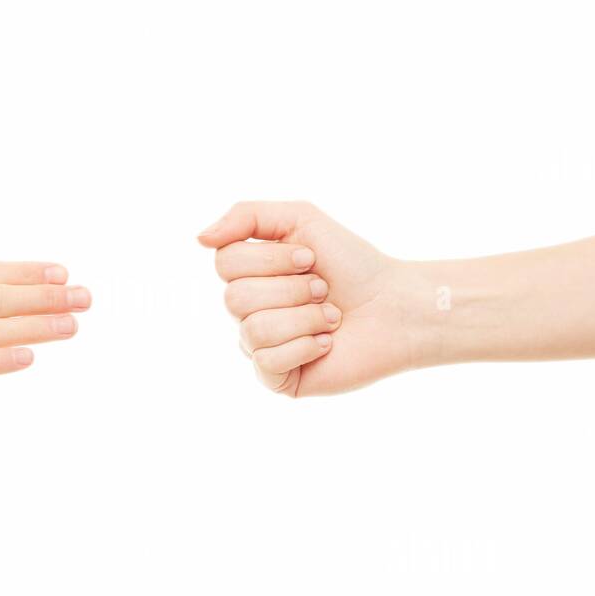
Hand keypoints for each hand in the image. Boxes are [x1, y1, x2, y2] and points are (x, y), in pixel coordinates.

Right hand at [199, 202, 426, 396]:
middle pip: (235, 298)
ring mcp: (260, 347)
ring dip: (304, 317)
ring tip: (330, 317)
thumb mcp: (300, 220)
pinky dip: (305, 346)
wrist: (395, 307)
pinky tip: (327, 344)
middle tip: (324, 289)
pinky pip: (266, 362)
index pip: (224, 262)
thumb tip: (198, 238)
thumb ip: (245, 216)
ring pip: (253, 329)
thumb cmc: (353, 264)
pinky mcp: (278, 379)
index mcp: (248, 275)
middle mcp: (248, 311)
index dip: (271, 259)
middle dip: (291, 289)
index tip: (311, 258)